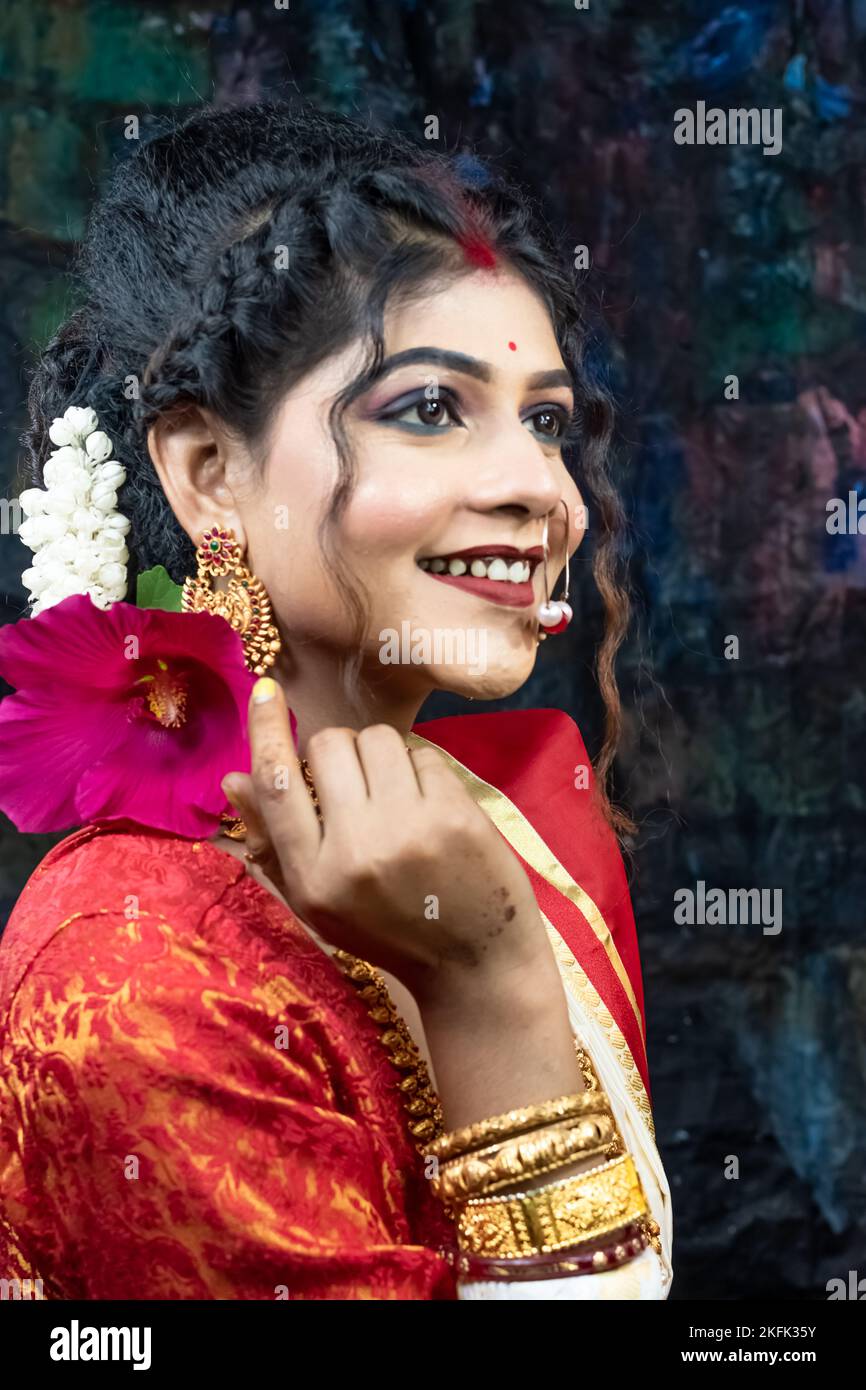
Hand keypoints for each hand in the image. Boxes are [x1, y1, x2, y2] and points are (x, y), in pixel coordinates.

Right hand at [221, 681, 549, 1000]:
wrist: (473, 964)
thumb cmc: (387, 931)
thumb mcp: (318, 903)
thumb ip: (272, 842)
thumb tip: (233, 778)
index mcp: (312, 878)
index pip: (277, 783)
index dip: (265, 730)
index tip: (265, 689)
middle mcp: (354, 852)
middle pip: (329, 745)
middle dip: (339, 753)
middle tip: (357, 787)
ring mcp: (408, 830)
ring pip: (378, 739)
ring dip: (381, 757)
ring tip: (394, 797)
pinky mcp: (454, 816)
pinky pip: (423, 754)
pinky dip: (421, 772)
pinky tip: (428, 809)